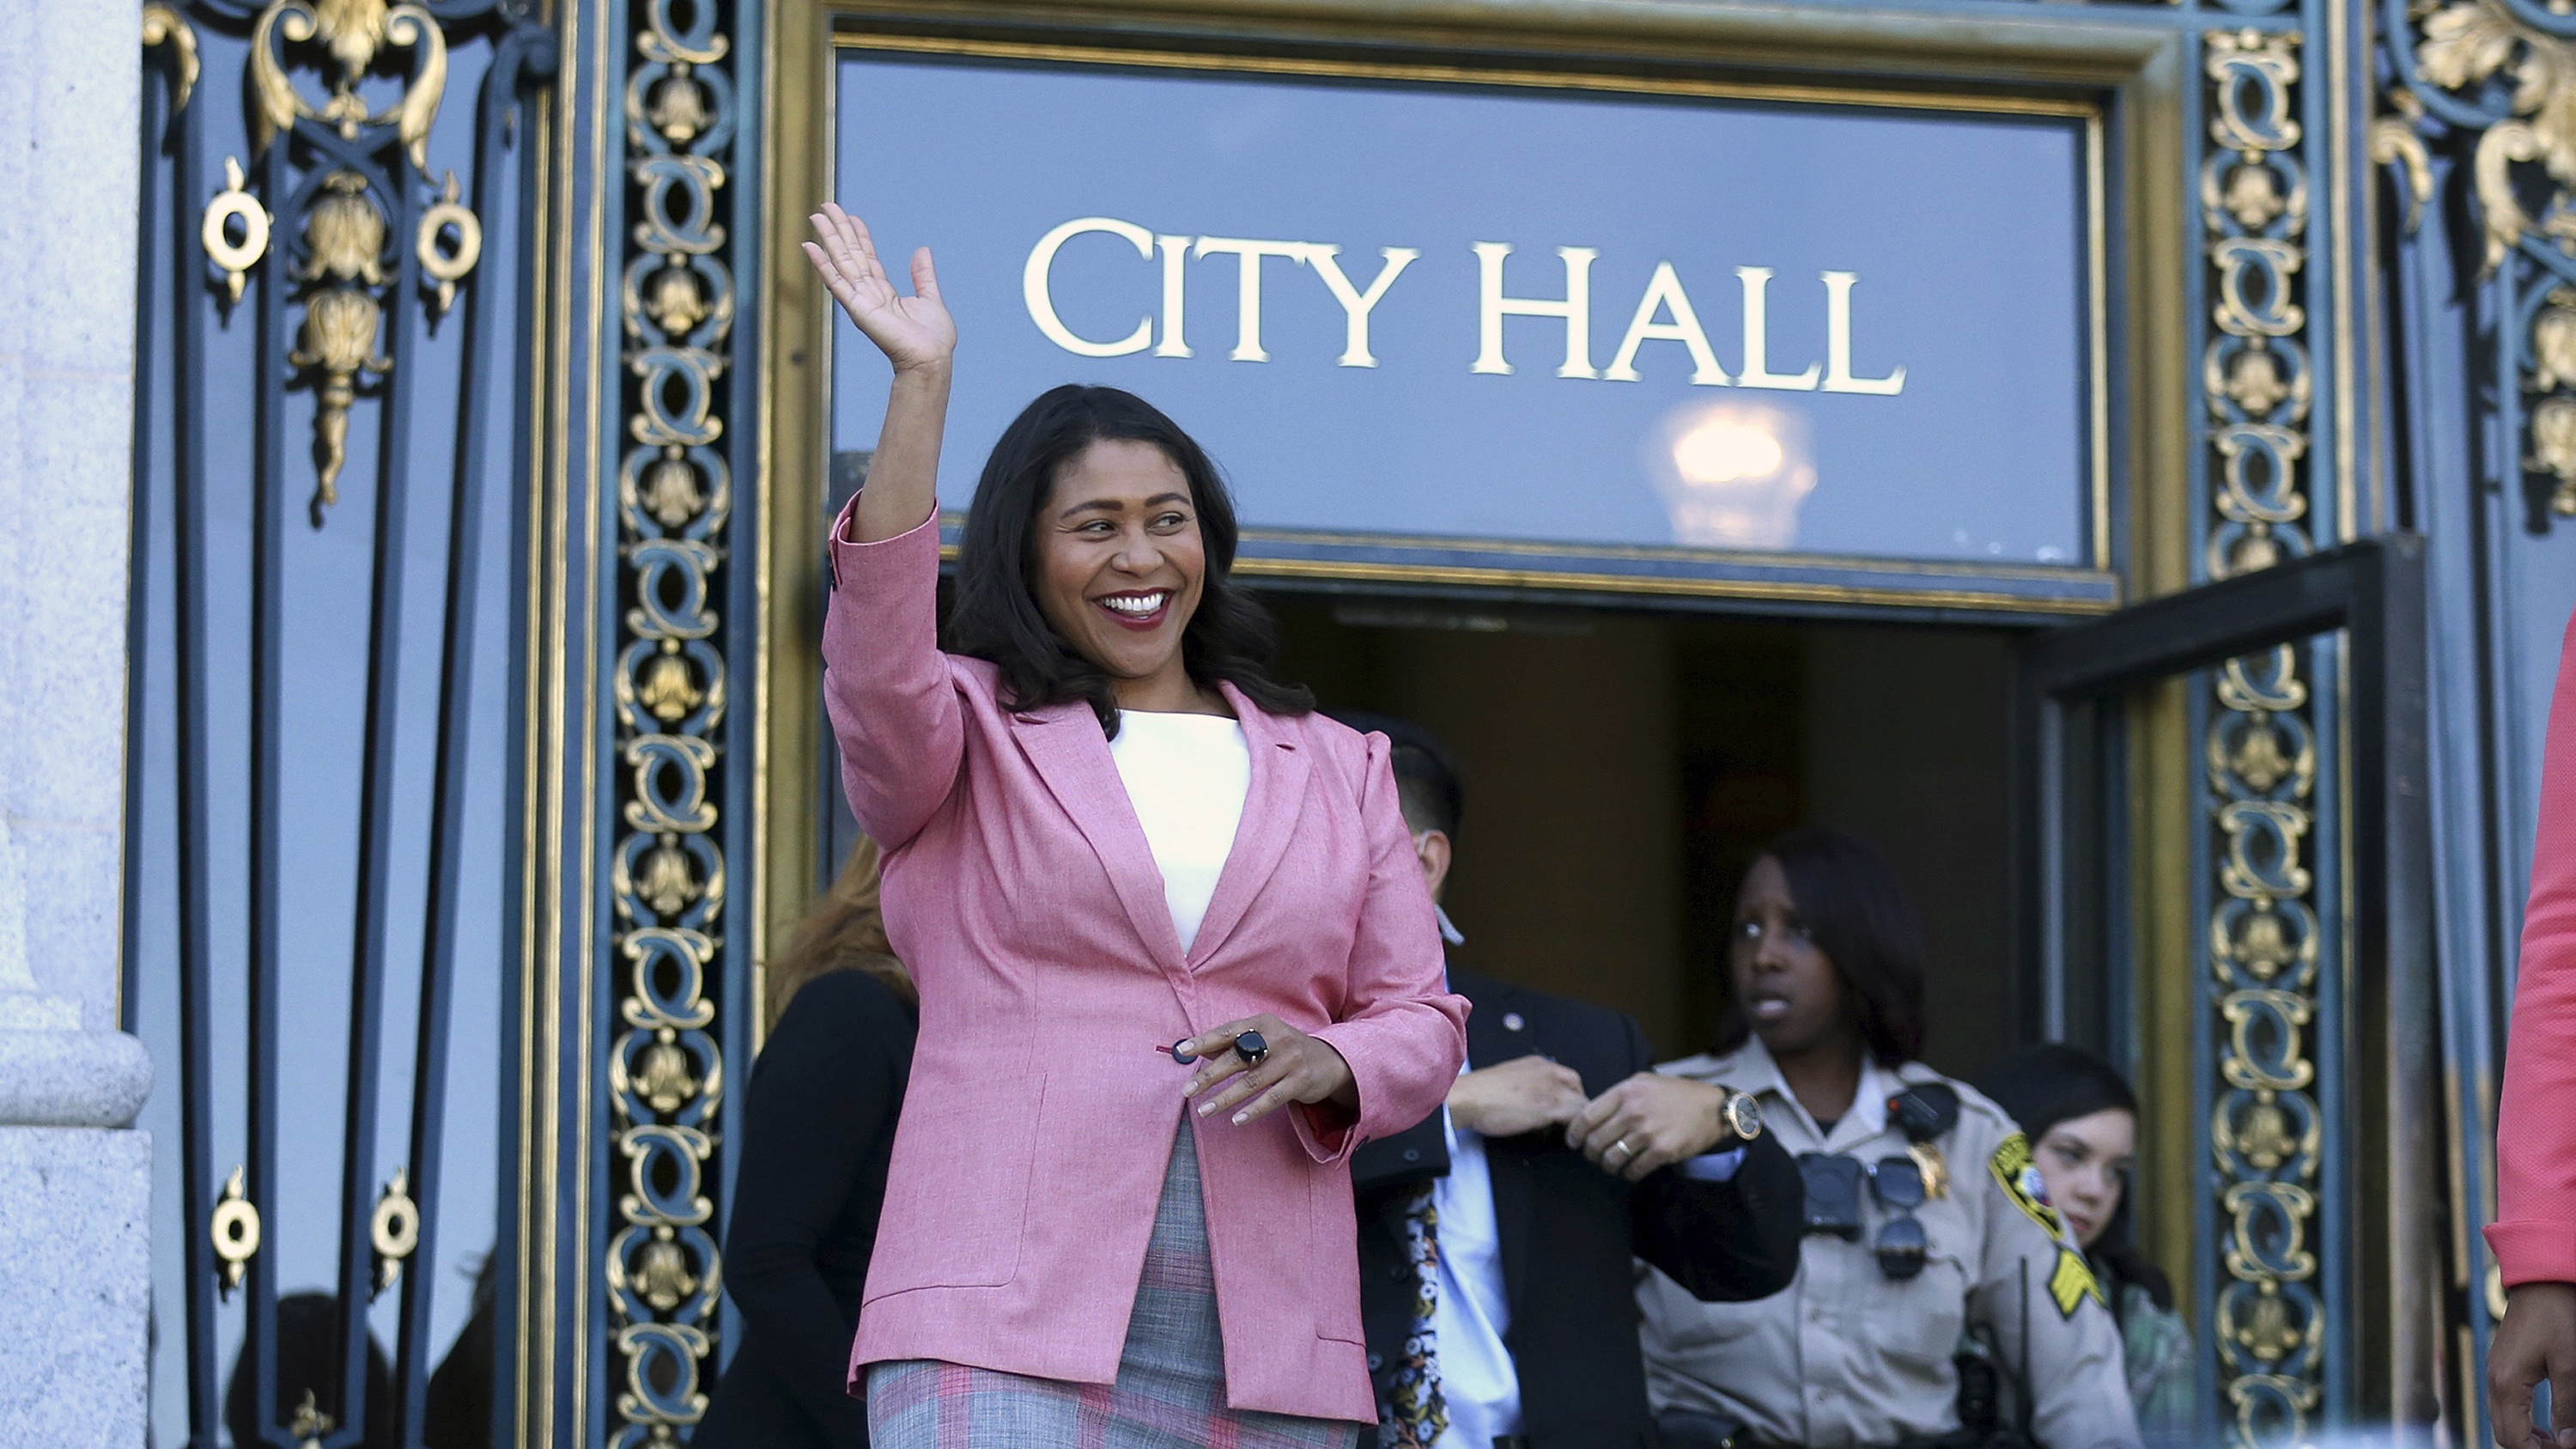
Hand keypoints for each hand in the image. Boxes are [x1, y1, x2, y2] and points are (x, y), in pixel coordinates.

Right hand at [802, 202, 955, 374]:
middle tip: (826, 206)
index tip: (851, 216)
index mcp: (885, 292)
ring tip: (816, 216)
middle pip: (850, 254)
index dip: (859, 235)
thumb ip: (923, 275)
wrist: (931, 359)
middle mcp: (869, 294)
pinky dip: (821, 264)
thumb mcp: (930, 298)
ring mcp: (860, 300)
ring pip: (841, 261)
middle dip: (839, 230)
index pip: (867, 257)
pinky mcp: (856, 308)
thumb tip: (922, 250)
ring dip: (828, 238)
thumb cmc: (933, 338)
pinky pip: (835, 281)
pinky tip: (809, 247)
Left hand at [1181, 1015, 1356, 1126]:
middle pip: (1236, 1058)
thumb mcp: (1261, 1039)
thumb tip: (1192, 1049)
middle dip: (1209, 1076)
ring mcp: (1290, 1060)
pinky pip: (1272, 1099)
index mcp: (1262, 1023)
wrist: (1330, 1060)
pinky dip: (1253, 1111)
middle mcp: (1277, 1038)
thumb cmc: (1284, 1050)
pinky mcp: (1301, 1081)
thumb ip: (1229, 1044)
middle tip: (1187, 1090)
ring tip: (1204, 1110)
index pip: (1227, 1032)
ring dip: (1225, 1098)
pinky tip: (1236, 1120)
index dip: (1203, 1041)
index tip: (1182, 1051)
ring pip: (1251, 1082)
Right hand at [1447, 1055, 1588, 1137]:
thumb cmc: (1479, 1094)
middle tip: (1568, 1123)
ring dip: (1577, 1120)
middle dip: (1575, 1104)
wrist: (1468, 1098)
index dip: (1568, 1094)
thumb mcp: (1508, 1081)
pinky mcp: (1550, 1105)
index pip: (1567, 1076)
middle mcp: (1547, 1071)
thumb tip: (1532, 1102)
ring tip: (1567, 1135)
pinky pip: (1577, 1117)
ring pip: (1581, 1103)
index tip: (1564, 1108)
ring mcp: (1551, 1087)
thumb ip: (1525, 1086)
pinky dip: (1575, 1130)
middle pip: (1578, 1086)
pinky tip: (1568, 1140)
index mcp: (1536, 1063)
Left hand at [1569, 1073, 1734, 1181]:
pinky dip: (1628, 1174)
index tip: (1573, 1142)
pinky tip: (1631, 1170)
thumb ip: (1618, 1095)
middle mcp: (1633, 1111)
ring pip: (1611, 1158)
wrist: (1711, 1107)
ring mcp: (1647, 1132)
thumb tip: (1593, 1115)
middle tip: (1595, 1155)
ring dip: (1608, 1166)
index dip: (1574, 1133)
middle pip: (1595, 1141)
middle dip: (1590, 1153)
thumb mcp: (1643, 1082)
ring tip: (1612, 1164)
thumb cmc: (1675, 1093)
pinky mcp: (1662, 1151)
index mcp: (1625, 1092)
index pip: (1586, 1117)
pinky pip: (1633, 1170)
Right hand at [2491, 1281, 2575, 1447]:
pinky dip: (2520, 1418)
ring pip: (2500, 1419)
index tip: (2566, 1448)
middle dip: (2531, 1447)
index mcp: (2507, 1384)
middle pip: (2503, 1433)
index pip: (2513, 1438)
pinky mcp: (2499, 1365)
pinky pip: (2502, 1403)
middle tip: (2563, 1445)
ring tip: (2556, 1438)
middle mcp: (2493, 1380)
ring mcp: (2493, 1371)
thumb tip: (2567, 1441)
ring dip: (2525, 1435)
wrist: (2540, 1282)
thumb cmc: (2557, 1319)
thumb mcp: (2569, 1367)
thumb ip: (2567, 1408)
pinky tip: (2542, 1418)